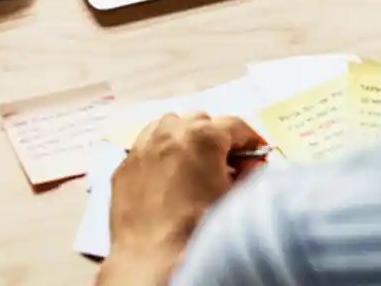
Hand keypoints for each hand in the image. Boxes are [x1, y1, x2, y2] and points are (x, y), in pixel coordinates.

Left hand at [99, 113, 265, 284]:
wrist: (153, 258)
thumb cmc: (198, 230)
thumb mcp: (234, 199)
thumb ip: (248, 175)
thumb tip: (250, 166)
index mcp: (202, 137)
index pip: (235, 125)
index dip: (251, 140)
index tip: (256, 152)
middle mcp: (168, 132)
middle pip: (200, 121)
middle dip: (217, 137)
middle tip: (227, 161)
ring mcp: (142, 147)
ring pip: (168, 126)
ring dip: (184, 137)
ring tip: (194, 163)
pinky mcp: (124, 165)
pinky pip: (146, 146)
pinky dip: (160, 152)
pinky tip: (167, 174)